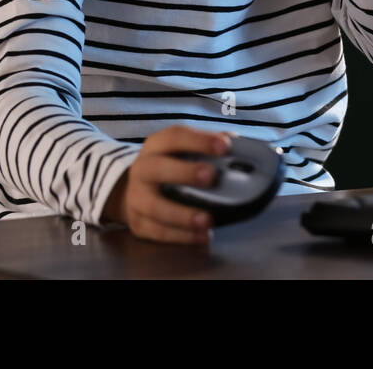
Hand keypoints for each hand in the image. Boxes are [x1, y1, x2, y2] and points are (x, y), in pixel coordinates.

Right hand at [102, 125, 232, 242]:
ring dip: (182, 214)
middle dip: (185, 172)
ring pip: (155, 206)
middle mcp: (142, 169)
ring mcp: (137, 197)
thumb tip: (238, 145)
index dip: (199, 140)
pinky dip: (181, 236)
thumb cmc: (169, 167)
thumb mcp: (180, 151)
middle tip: (211, 176)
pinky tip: (202, 236)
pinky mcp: (138, 223)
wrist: (133, 191)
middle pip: (158, 168)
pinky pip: (158, 232)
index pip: (175, 137)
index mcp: (156, 146)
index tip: (224, 146)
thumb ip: (206, 147)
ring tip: (208, 220)